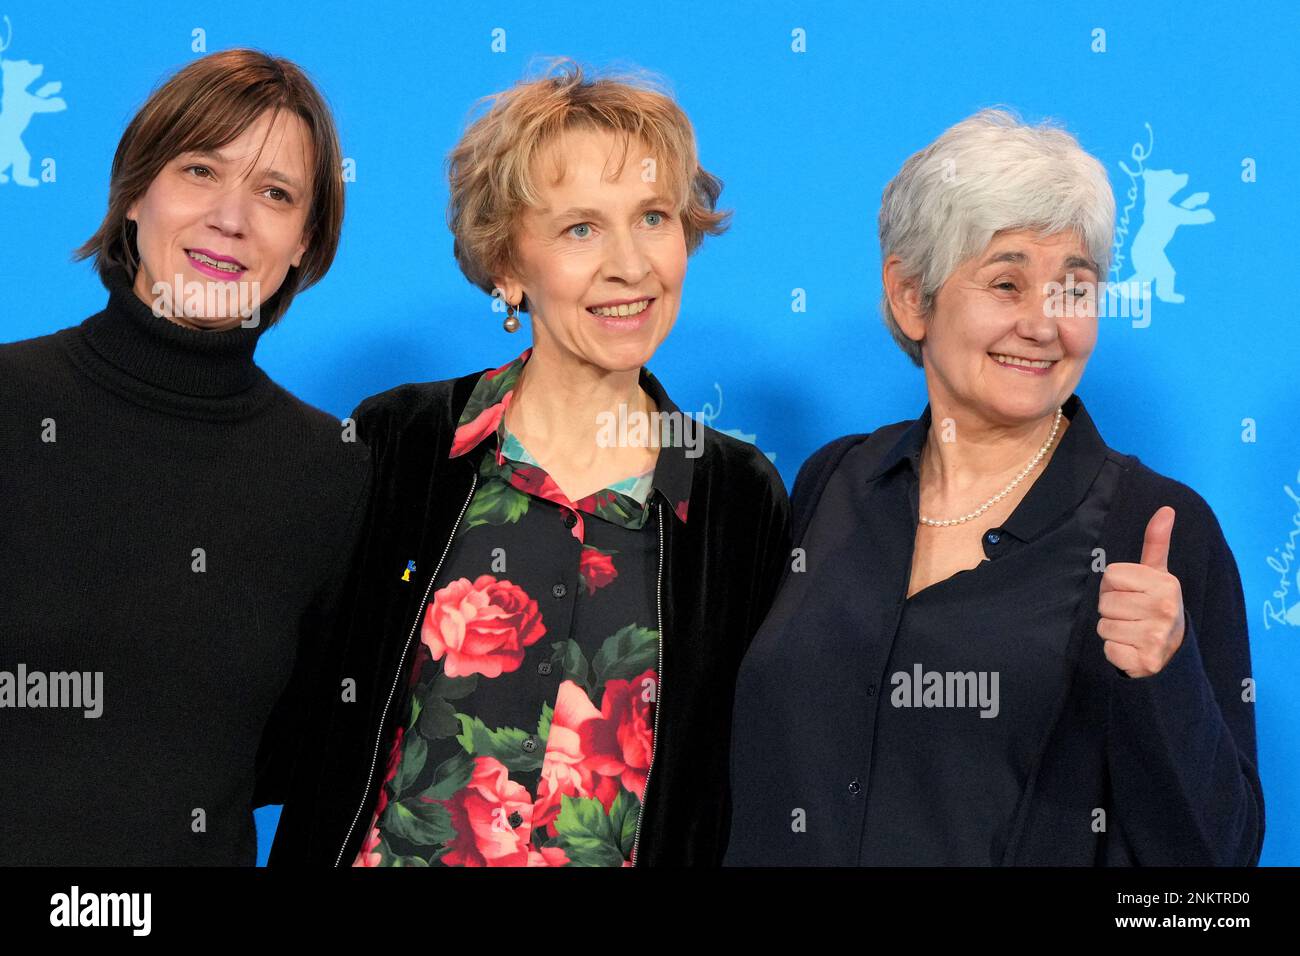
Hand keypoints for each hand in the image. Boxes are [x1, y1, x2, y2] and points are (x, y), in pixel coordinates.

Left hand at [1097, 506, 1185, 677]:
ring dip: (1112, 631)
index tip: (1132, 593)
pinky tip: (1132, 649)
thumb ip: (1156, 543)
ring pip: (1103, 625)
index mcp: (1165, 584)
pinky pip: (1108, 648)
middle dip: (1112, 609)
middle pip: (1105, 601)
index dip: (1114, 586)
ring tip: (1132, 631)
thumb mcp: (1158, 575)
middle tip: (1132, 615)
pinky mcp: (1146, 660)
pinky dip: (1115, 651)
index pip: (1110, 575)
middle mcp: (1165, 609)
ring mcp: (1156, 636)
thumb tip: (1166, 509)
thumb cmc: (1156, 607)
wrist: (1173, 653)